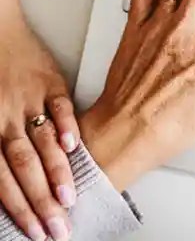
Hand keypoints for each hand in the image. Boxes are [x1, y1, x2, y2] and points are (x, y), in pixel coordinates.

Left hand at [0, 23, 78, 240]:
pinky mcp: (50, 81)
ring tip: (70, 200)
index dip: (18, 208)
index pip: (1, 181)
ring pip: (42, 143)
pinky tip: (76, 147)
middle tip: (56, 228)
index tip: (35, 231)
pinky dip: (67, 126)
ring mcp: (28, 100)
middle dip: (41, 203)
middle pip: (23, 169)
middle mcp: (4, 120)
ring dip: (57, 174)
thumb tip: (3, 186)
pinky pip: (60, 106)